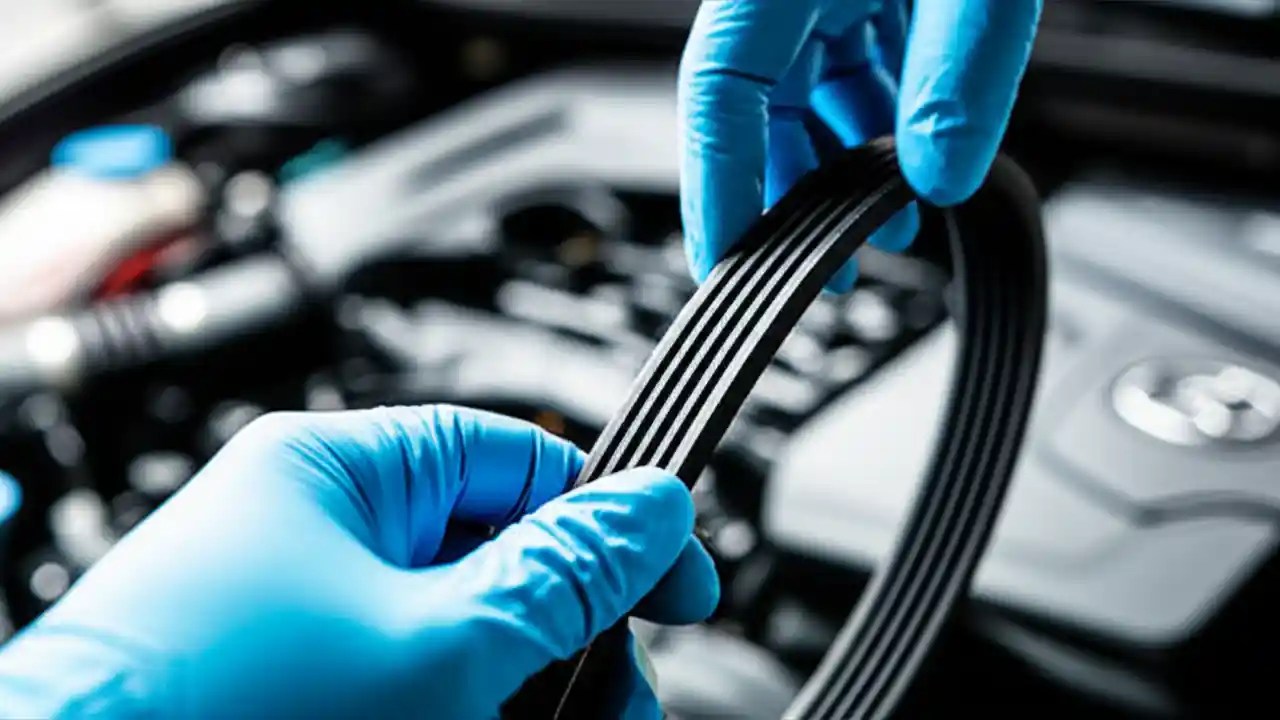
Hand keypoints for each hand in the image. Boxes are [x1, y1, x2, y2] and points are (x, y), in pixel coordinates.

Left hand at [0, 406, 717, 718]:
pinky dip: (471, 709)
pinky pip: (414, 680)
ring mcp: (302, 621)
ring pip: (462, 634)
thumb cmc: (224, 717)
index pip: (515, 460)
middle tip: (627, 699)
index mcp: (338, 474)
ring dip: (532, 685)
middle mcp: (316, 536)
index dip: (610, 517)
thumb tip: (658, 508)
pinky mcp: (293, 688)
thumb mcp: (441, 641)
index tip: (680, 583)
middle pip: (498, 557)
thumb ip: (564, 572)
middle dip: (576, 631)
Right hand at [679, 0, 1041, 291]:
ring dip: (846, 164)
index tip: (729, 261)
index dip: (716, 184)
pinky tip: (911, 161)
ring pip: (806, 92)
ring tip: (893, 224)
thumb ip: (958, 72)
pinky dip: (876, 121)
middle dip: (795, 195)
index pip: (719, 89)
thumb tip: (939, 174)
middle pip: (756, 105)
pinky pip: (849, 64)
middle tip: (828, 266)